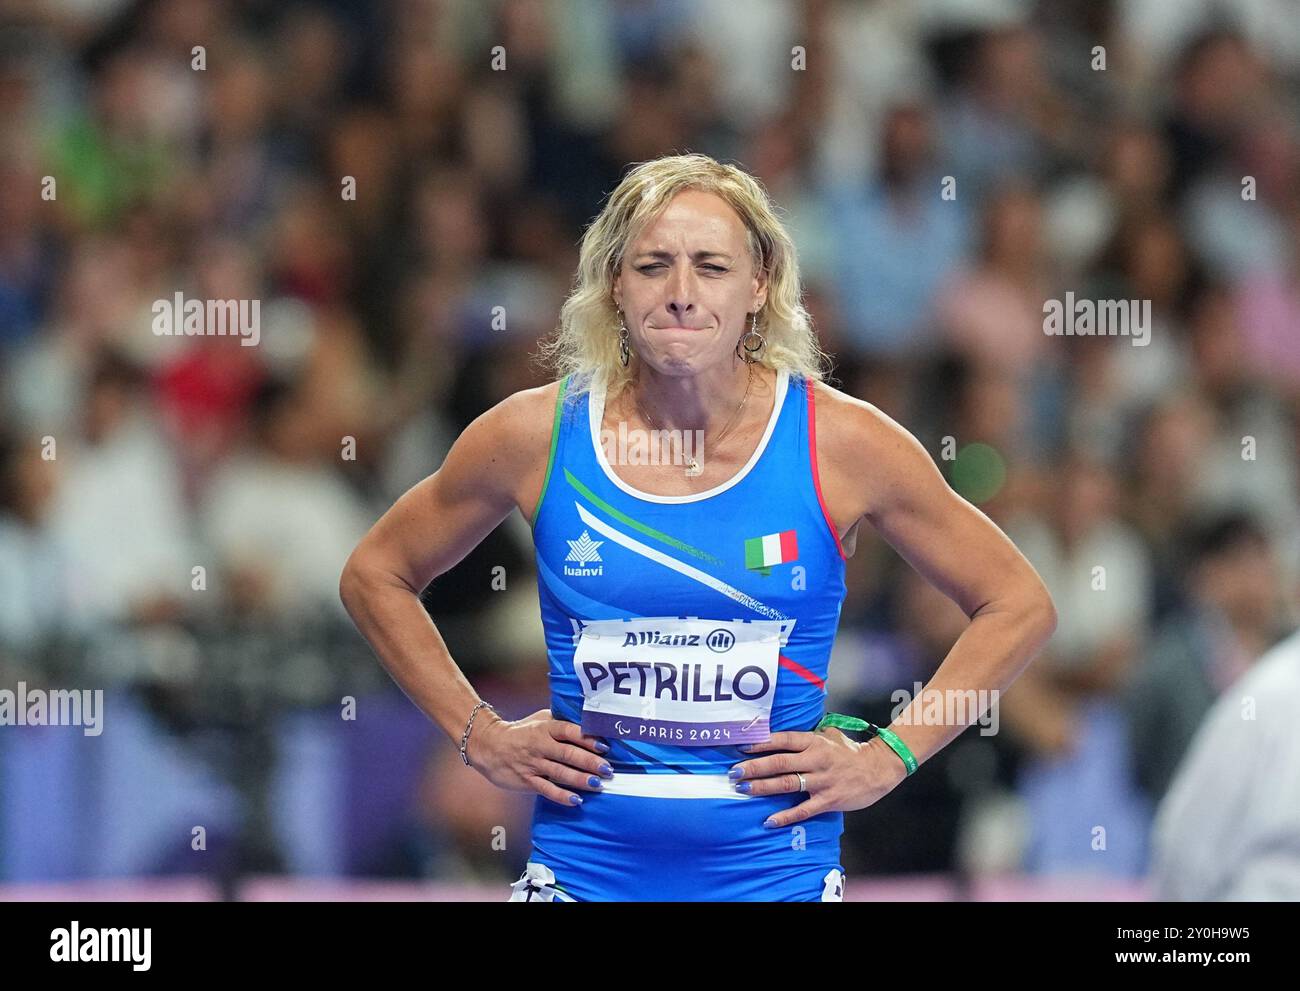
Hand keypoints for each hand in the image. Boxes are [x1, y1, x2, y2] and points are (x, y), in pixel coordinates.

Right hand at [466, 708, 612, 807]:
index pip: (569, 731)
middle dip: (589, 762)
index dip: (587, 738)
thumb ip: (561, 721)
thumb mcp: (540, 719)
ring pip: (560, 773)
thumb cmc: (522, 731)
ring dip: (580, 780)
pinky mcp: (527, 780)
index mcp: (545, 728)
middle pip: (567, 754)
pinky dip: (561, 796)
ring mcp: (533, 764)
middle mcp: (540, 746)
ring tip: (598, 785)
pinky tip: (576, 800)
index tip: (604, 746)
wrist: (489, 746)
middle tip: (607, 769)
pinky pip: (546, 790)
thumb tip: (589, 722)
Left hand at [729, 727, 908, 827]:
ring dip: (762, 787)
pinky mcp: (829, 800)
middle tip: (733, 772)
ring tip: (743, 789)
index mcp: (814, 742)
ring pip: (787, 784)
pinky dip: (785, 816)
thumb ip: (806, 736)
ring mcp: (822, 780)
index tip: (740, 747)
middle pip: (779, 762)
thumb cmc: (849, 751)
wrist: (879, 768)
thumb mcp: (829, 735)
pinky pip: (803, 810)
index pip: (782, 740)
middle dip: (754, 767)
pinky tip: (769, 820)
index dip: (760, 743)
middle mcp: (816, 759)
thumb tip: (779, 734)